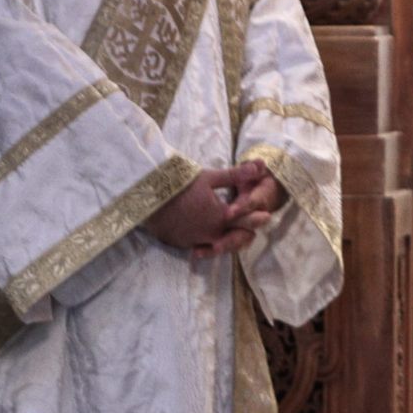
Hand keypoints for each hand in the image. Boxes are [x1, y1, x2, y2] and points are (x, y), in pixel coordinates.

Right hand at [147, 161, 269, 260]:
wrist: (147, 197)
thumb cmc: (180, 184)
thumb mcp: (211, 177)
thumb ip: (238, 175)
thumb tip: (262, 165)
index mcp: (220, 218)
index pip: (244, 221)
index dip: (256, 218)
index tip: (265, 216)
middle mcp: (209, 234)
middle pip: (233, 237)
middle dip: (244, 232)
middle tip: (251, 227)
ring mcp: (194, 241)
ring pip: (217, 244)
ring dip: (226, 239)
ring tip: (231, 233)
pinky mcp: (181, 244)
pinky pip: (200, 246)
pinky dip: (207, 244)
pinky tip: (209, 239)